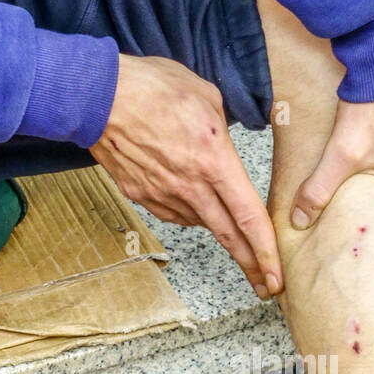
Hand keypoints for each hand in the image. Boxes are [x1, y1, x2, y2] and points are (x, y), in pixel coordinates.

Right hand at [90, 55, 281, 297]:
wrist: (97, 96)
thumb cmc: (151, 87)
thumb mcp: (207, 96)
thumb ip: (224, 131)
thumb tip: (227, 146)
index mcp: (214, 160)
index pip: (249, 218)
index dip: (267, 252)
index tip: (277, 276)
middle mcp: (191, 186)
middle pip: (229, 236)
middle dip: (252, 265)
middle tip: (267, 286)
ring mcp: (163, 195)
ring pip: (201, 223)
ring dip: (219, 229)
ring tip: (231, 229)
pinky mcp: (142, 196)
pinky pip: (175, 213)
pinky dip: (189, 211)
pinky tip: (192, 200)